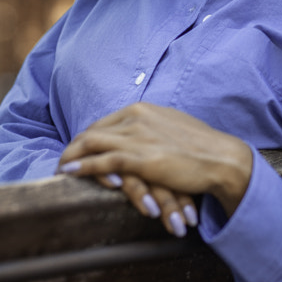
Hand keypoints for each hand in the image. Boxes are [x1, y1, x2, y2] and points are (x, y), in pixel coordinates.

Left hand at [56, 103, 252, 234]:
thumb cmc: (203, 147)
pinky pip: (101, 161)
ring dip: (70, 156)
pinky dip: (81, 166)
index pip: (105, 123)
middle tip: (63, 160)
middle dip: (74, 147)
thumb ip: (154, 128)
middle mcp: (136, 118)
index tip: (79, 150)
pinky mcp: (140, 158)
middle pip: (92, 131)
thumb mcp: (173, 127)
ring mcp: (137, 137)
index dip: (88, 138)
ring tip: (59, 168)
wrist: (222, 158)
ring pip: (91, 144)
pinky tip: (68, 172)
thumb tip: (145, 135)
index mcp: (144, 109)